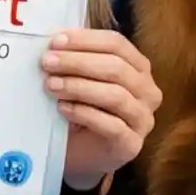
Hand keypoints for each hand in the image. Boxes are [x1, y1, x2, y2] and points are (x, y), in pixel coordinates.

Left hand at [42, 29, 161, 190]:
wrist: (81, 154)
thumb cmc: (81, 109)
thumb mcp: (80, 79)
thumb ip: (75, 59)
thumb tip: (54, 42)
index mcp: (138, 68)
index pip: (117, 44)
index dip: (86, 40)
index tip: (56, 42)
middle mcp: (148, 91)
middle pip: (116, 68)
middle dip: (78, 62)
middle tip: (47, 62)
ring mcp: (143, 119)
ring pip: (115, 95)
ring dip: (79, 86)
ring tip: (51, 85)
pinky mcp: (131, 144)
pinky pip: (112, 125)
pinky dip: (84, 113)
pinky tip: (63, 108)